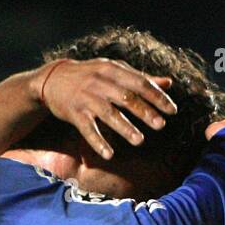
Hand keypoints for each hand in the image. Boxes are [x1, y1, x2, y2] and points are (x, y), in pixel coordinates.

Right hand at [35, 58, 178, 159]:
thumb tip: (168, 83)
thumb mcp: (113, 70)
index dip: (157, 97)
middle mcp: (100, 82)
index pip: (139, 83)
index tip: (172, 110)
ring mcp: (86, 98)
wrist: (52, 79)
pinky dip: (98, 142)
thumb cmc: (90, 75)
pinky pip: (88, 129)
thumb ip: (140, 78)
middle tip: (161, 125)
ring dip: (125, 127)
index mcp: (112, 70)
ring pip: (108, 114)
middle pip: (125, 98)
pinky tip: (109, 154)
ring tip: (140, 140)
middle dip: (144, 112)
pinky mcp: (74, 113)